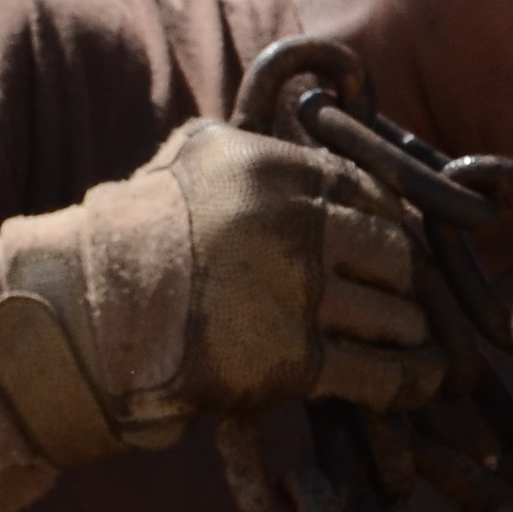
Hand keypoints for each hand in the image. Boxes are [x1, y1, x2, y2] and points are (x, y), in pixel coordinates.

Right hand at [0, 119, 442, 457]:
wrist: (86, 314)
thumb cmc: (134, 235)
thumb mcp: (192, 158)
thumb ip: (256, 146)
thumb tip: (319, 131)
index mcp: (271, 170)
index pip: (367, 192)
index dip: (391, 220)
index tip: (397, 239)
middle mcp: (291, 227)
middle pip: (390, 252)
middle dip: (406, 277)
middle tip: (409, 293)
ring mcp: (295, 296)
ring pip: (392, 313)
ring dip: (410, 328)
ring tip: (417, 337)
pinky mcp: (293, 362)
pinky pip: (378, 372)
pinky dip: (410, 379)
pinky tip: (426, 380)